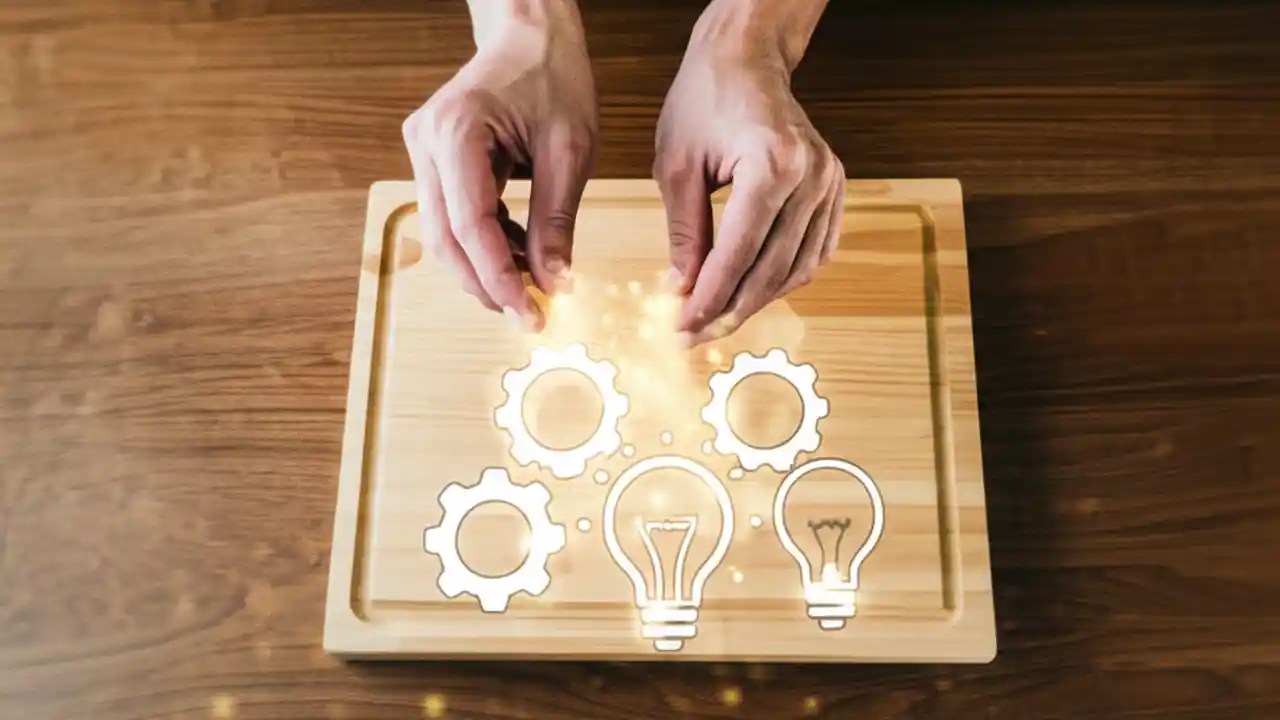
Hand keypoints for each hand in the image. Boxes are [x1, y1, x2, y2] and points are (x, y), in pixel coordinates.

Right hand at [402, 0, 596, 329]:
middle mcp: (427, 142)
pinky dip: (485, 242)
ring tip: (532, 284)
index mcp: (457, 133)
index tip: (527, 314)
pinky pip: (453, 216)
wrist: (530, 33)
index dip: (497, 279)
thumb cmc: (553, 76)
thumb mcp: (570, 151)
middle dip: (485, 284)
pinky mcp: (434, 159)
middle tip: (528, 315)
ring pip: (444, 234)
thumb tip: (553, 284)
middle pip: (445, 239)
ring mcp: (423, 150)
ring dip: (484, 267)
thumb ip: (557, 221)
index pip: (470, 227)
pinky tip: (520, 252)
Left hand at [655, 0, 842, 345]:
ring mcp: (830, 182)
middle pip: (771, 269)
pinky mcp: (835, 186)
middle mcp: (811, 176)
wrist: (746, 58)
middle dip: (730, 309)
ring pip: (798, 268)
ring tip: (719, 319)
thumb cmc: (704, 99)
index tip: (682, 327)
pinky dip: (787, 278)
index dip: (709, 298)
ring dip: (758, 301)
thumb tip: (682, 291)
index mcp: (772, 165)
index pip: (739, 254)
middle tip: (695, 335)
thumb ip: (685, 233)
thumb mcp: (676, 166)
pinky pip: (816, 251)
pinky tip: (756, 293)